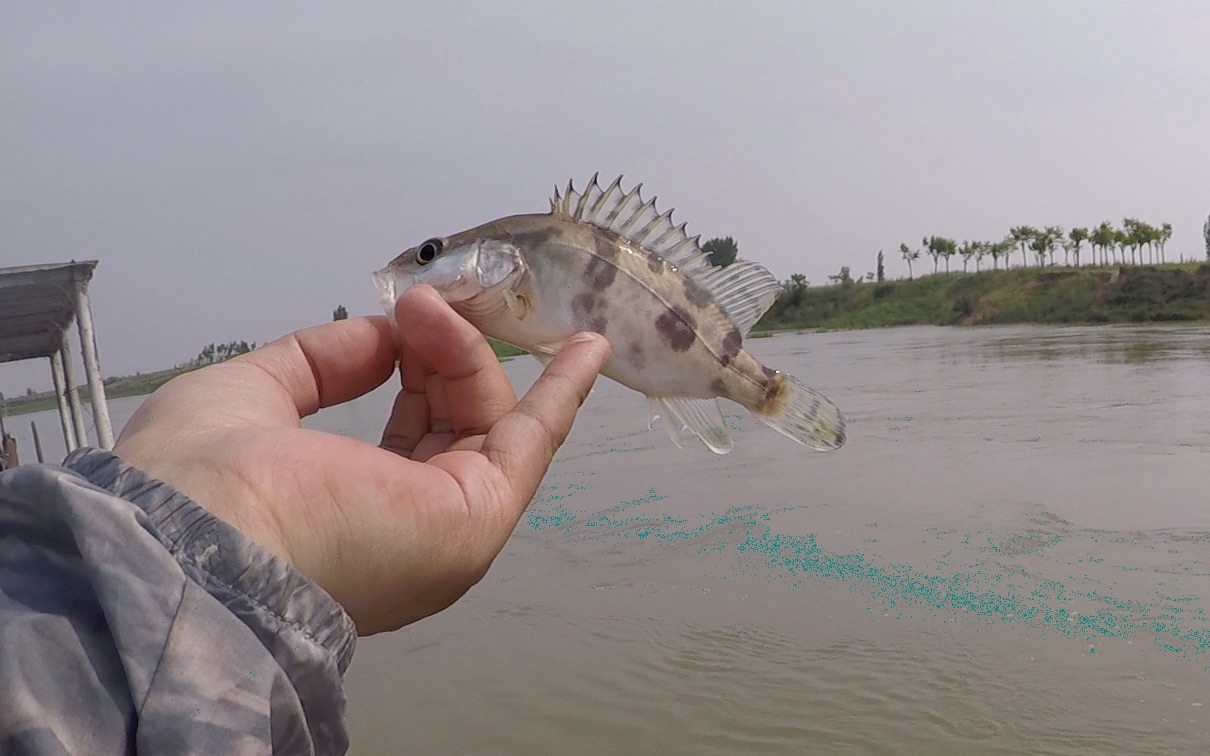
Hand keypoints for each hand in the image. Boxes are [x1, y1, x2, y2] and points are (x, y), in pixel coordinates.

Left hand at [112, 285, 610, 634]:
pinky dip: (564, 391)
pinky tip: (590, 347)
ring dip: (470, 353)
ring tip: (435, 309)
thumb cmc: (200, 480)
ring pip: (491, 422)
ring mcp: (445, 529)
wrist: (196, 538)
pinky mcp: (474, 519)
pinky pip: (533, 443)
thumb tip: (384, 336)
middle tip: (423, 303)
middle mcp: (407, 529)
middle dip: (444, 353)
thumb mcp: (254, 395)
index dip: (421, 369)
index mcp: (353, 513)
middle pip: (456, 422)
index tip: (417, 317)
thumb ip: (321, 363)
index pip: (412, 434)